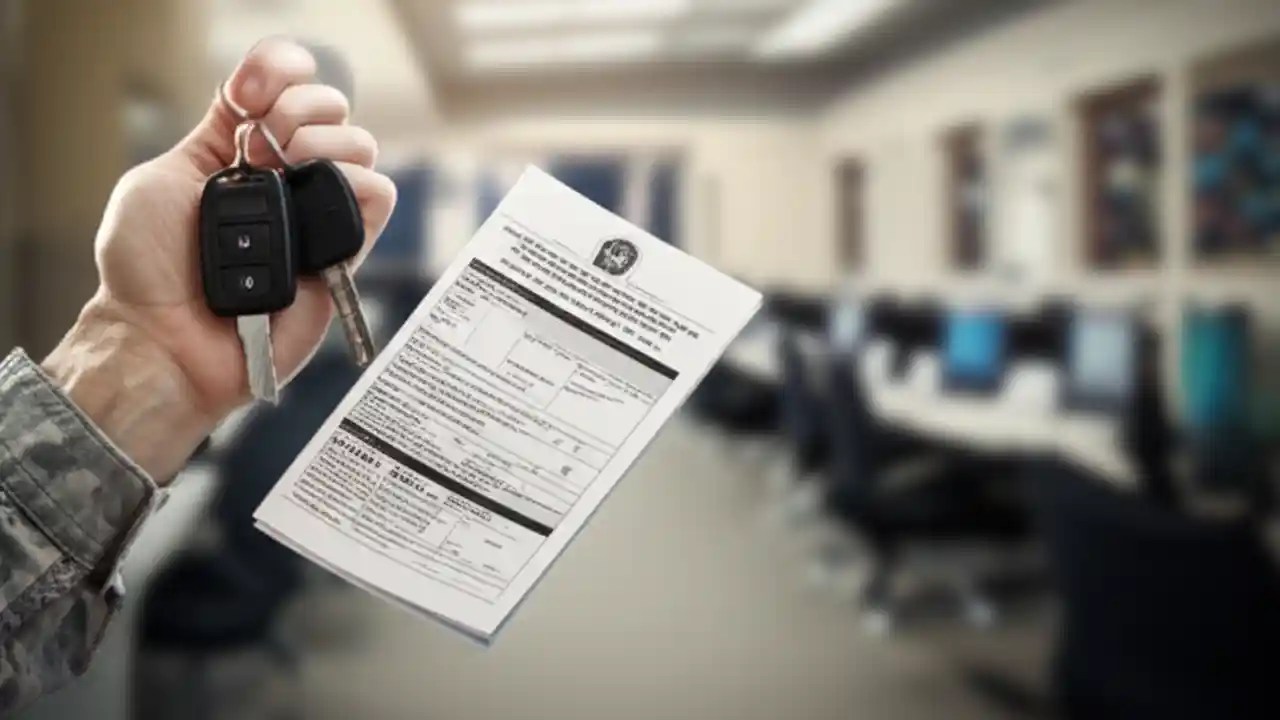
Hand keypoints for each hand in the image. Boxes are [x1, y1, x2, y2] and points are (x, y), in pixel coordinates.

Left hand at [41, 38, 396, 482]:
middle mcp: (284, 182)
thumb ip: (215, 133)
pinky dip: (356, 183)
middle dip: (302, 106)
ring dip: (328, 141)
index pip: (280, 91)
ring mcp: (314, 217)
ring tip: (292, 169)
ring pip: (360, 147)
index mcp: (240, 158)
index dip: (279, 71)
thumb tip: (261, 107)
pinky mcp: (342, 254)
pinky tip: (320, 197)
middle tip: (270, 140)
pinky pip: (377, 198)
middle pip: (328, 110)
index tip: (254, 91)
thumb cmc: (148, 273)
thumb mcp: (161, 178)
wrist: (163, 337)